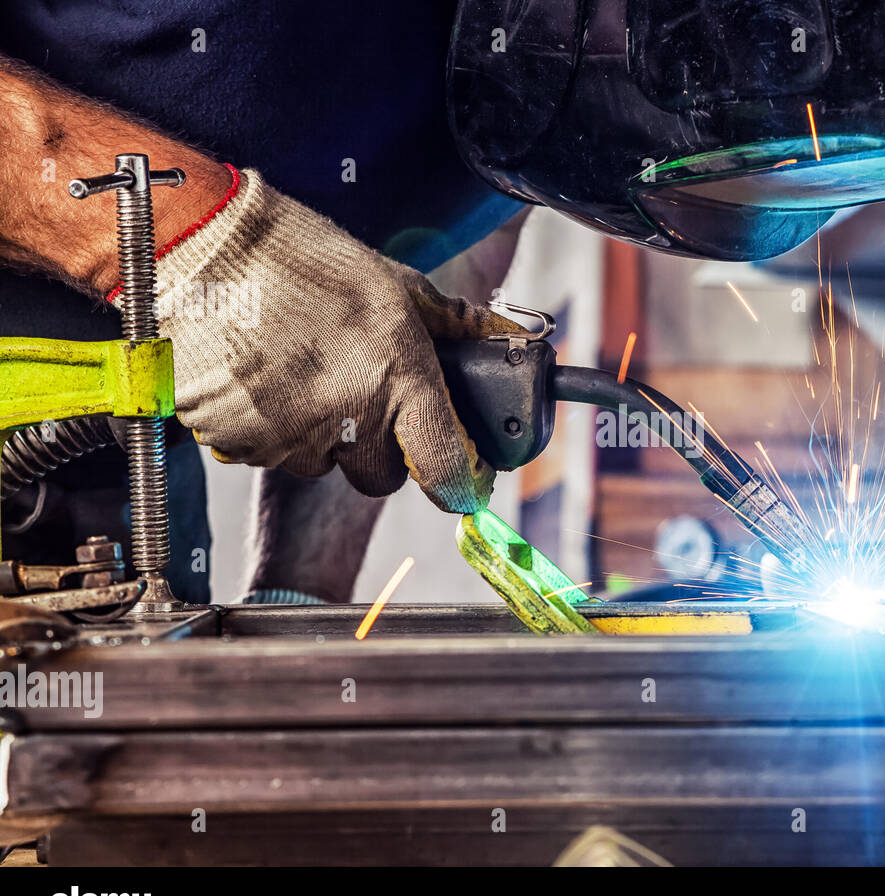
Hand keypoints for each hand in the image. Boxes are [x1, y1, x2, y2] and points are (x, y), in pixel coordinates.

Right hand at [144, 167, 518, 512]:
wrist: (202, 248)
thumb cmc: (303, 259)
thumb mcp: (395, 283)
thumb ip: (455, 323)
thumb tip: (510, 335)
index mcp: (397, 379)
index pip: (443, 467)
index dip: (460, 485)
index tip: (464, 486)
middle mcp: (347, 418)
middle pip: (380, 478)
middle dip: (378, 450)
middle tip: (362, 402)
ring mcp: (288, 435)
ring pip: (321, 466)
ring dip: (319, 438)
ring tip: (301, 375)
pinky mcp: (236, 442)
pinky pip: (266, 455)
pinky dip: (268, 430)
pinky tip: (262, 380)